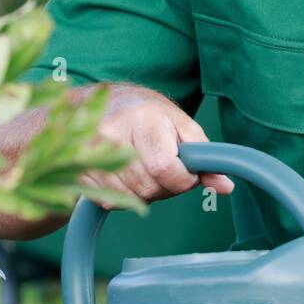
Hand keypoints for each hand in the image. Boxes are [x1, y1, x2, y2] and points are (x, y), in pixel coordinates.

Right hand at [81, 88, 234, 206]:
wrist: (97, 103)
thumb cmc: (146, 113)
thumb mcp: (181, 125)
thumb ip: (204, 155)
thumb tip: (226, 187)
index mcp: (142, 119)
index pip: (165, 169)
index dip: (182, 179)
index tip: (185, 171)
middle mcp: (111, 134)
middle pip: (149, 188)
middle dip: (164, 186)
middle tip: (161, 165)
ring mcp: (88, 153)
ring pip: (130, 198)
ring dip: (144, 191)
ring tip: (142, 166)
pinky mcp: (77, 170)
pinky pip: (110, 201)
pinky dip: (123, 195)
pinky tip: (123, 174)